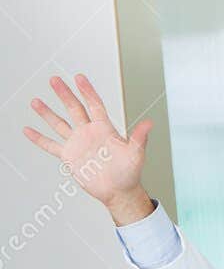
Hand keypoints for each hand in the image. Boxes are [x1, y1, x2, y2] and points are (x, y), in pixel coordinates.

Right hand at [22, 75, 154, 224]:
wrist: (119, 191)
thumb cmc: (130, 172)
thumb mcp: (136, 154)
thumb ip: (140, 138)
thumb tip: (150, 123)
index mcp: (105, 129)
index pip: (94, 105)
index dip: (87, 91)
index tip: (78, 77)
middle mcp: (89, 133)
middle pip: (74, 109)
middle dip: (64, 94)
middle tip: (54, 79)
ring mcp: (78, 143)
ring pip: (59, 124)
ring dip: (47, 113)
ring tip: (35, 101)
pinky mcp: (69, 156)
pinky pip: (50, 145)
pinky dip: (39, 138)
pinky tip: (27, 130)